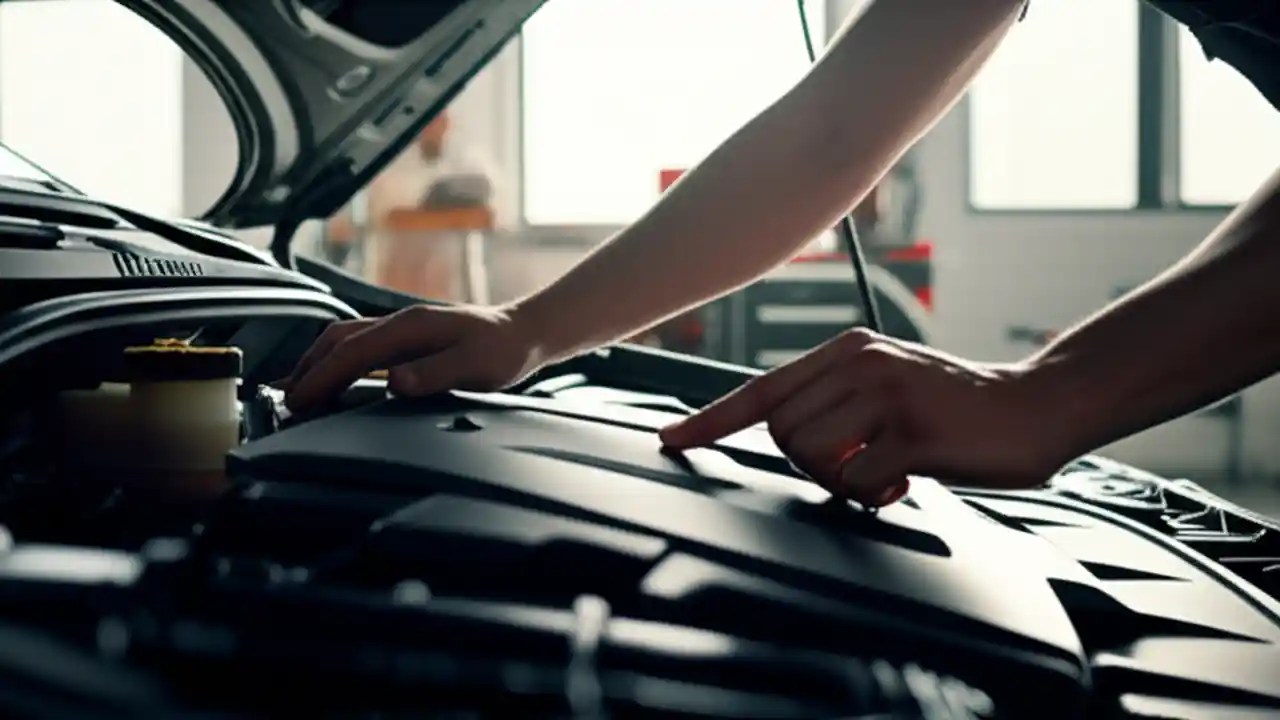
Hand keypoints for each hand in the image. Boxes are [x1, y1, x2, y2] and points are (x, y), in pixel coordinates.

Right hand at [281, 304, 541, 412]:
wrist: (525, 332)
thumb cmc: (504, 350)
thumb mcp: (475, 367)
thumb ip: (434, 374)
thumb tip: (394, 382)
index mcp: (410, 327)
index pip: (352, 352)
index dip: (321, 377)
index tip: (298, 401)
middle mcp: (400, 322)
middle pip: (338, 340)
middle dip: (309, 368)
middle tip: (288, 402)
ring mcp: (402, 328)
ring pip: (346, 339)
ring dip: (319, 363)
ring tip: (300, 392)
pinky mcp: (407, 338)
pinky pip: (362, 347)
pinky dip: (339, 362)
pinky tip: (334, 380)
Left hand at [658, 329, 1068, 506]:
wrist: (1036, 404)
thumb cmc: (955, 405)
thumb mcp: (886, 381)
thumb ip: (835, 399)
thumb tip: (785, 435)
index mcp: (846, 351)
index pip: (761, 389)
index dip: (711, 419)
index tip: (672, 440)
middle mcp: (859, 363)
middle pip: (780, 433)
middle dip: (808, 462)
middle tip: (857, 463)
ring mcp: (886, 394)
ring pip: (810, 456)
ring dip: (841, 479)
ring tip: (884, 467)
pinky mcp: (914, 431)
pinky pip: (857, 482)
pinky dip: (876, 493)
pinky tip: (909, 477)